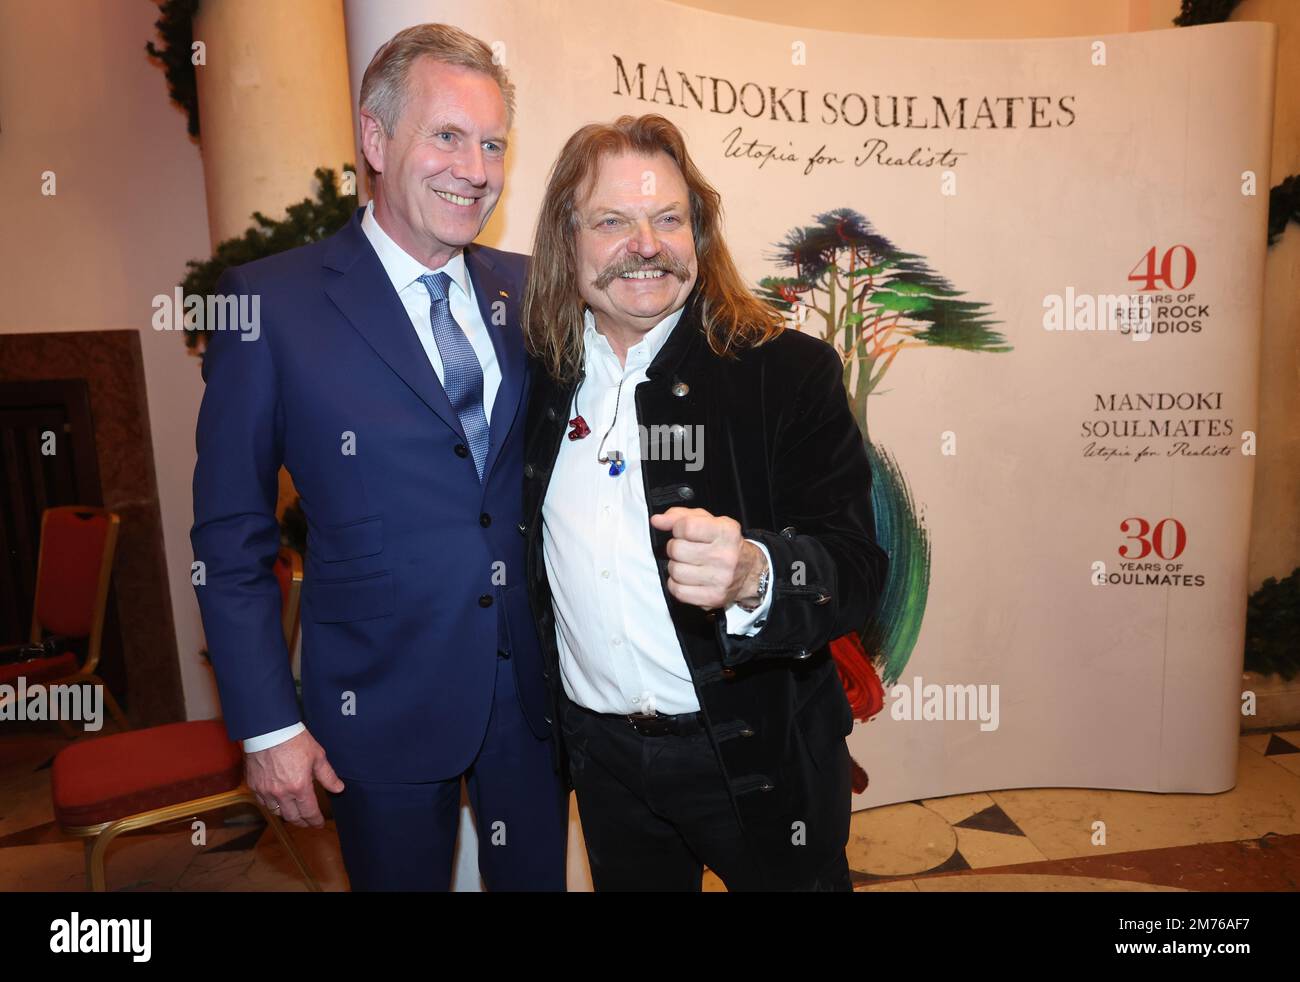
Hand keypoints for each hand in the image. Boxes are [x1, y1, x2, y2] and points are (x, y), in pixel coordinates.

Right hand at [245, 728, 343, 827]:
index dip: (315, 821)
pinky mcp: (254, 786)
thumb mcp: (317, 756)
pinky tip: (278, 803)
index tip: (319, 824)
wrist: (268, 730)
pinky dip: (272, 806)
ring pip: (277, 812)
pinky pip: (264, 803)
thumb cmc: (294, 740)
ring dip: (287, 815)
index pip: (309, 812)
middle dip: (302, 822)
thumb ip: (328, 776)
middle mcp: (282, 793)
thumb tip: (339, 789)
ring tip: (294, 813)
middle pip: (292, 817)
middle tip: (308, 822)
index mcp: (300, 787)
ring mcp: (266, 791)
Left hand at [649, 507, 766, 610]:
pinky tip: (688, 578)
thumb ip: (680, 516)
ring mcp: (720, 579)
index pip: (686, 527)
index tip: (683, 532)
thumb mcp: (708, 522)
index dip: (677, 528)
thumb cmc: (724, 544)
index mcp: (726, 532)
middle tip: (686, 549)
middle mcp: (725, 556)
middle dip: (676, 548)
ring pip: (675, 571)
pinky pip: (678, 591)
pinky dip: (677, 584)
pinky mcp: (713, 597)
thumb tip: (657, 520)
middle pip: (677, 550)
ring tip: (688, 564)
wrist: (749, 572)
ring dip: (676, 566)